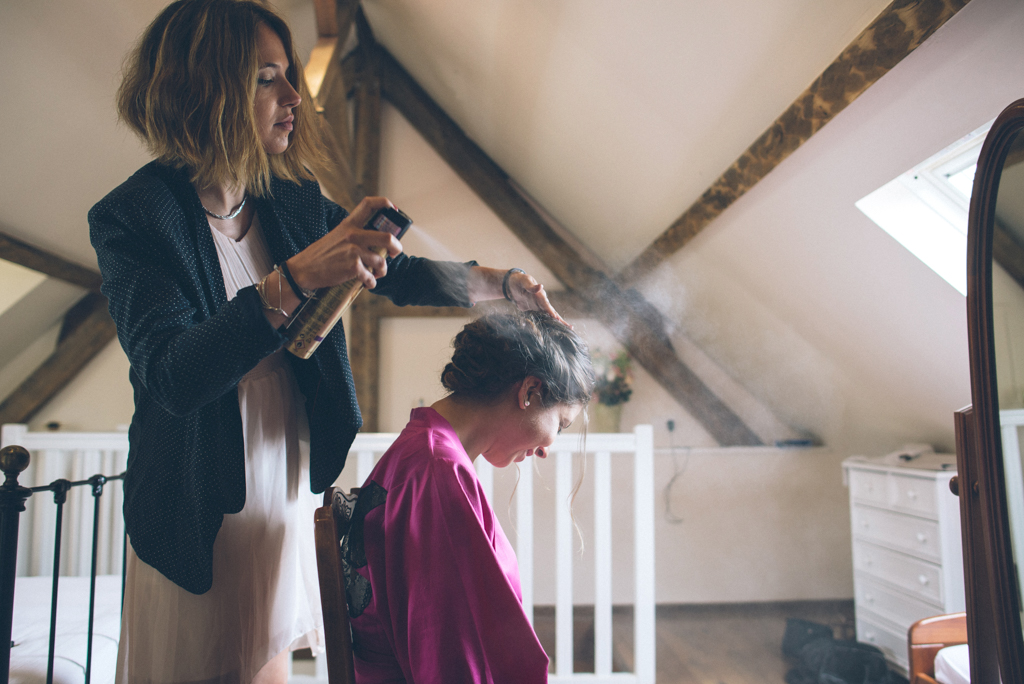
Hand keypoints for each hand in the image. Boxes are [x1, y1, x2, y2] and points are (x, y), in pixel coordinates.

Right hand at [286, 196, 402, 290]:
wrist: (304, 269)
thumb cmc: (321, 255)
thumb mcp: (337, 236)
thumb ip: (354, 235)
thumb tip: (375, 242)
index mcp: (349, 224)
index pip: (369, 204)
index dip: (385, 204)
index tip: (394, 210)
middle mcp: (353, 235)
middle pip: (387, 237)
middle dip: (397, 247)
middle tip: (395, 252)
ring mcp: (354, 251)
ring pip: (381, 261)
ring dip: (382, 270)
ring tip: (376, 273)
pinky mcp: (353, 267)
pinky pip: (371, 276)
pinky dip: (371, 282)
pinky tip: (366, 283)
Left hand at [504, 270, 569, 326]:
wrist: (512, 285)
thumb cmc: (520, 281)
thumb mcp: (524, 281)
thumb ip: (531, 286)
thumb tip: (541, 286)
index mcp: (540, 296)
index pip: (546, 305)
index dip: (551, 312)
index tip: (556, 318)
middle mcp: (541, 303)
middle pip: (552, 313)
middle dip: (560, 320)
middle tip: (570, 328)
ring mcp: (537, 308)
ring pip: (548, 317)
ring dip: (555, 324)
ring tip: (565, 331)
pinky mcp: (532, 312)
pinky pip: (539, 319)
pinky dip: (545, 325)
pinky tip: (549, 332)